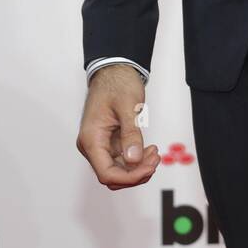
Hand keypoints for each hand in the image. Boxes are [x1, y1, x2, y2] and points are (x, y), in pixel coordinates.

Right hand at [76, 64, 160, 189]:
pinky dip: (136, 160)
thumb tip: (133, 159)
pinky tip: (149, 151)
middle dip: (136, 173)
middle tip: (156, 158)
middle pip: (112, 176)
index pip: (106, 173)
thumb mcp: (128, 107)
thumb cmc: (118, 84)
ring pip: (118, 171)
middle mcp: (92, 146)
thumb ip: (130, 134)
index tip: (149, 167)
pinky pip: (121, 161)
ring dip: (138, 168)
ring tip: (154, 154)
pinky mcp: (109, 142)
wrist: (114, 71)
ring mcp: (100, 145)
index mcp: (91, 139)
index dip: (129, 177)